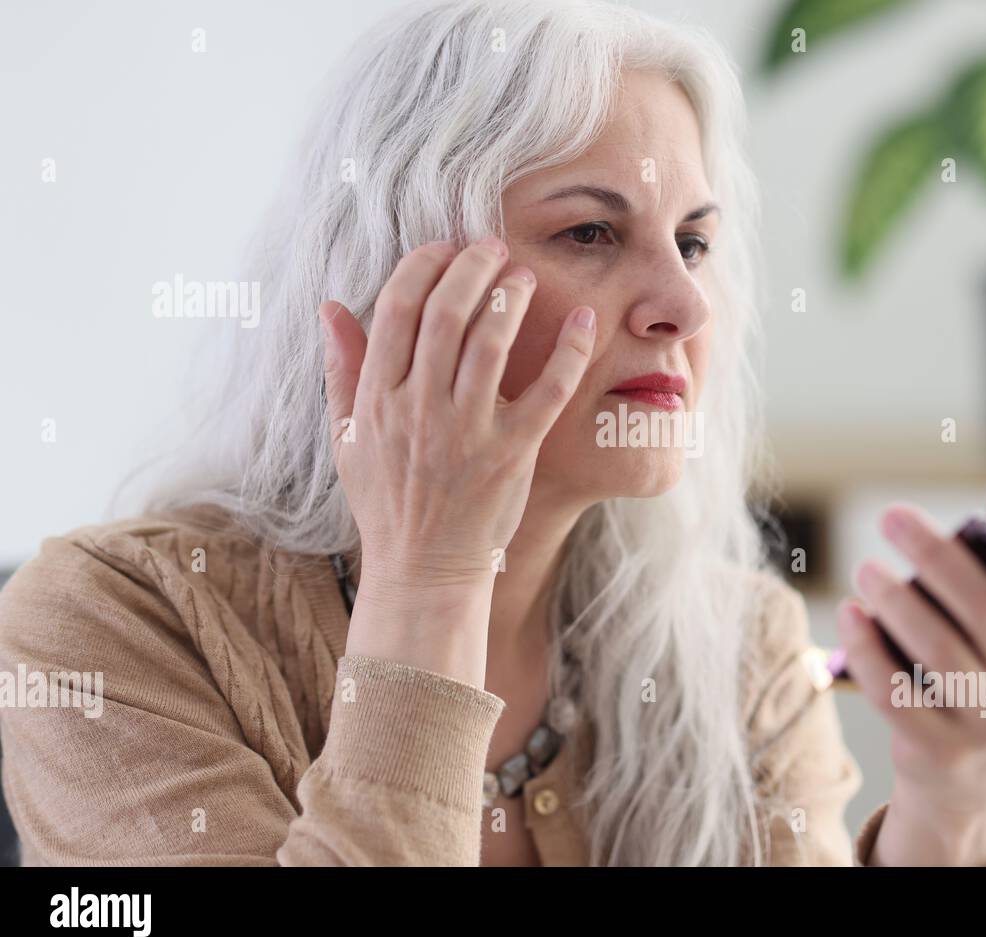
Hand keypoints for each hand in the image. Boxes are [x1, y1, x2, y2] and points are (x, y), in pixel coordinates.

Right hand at [319, 239, 595, 679]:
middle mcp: (419, 409)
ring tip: (524, 275)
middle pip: (445, 314)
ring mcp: (467, 432)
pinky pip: (547, 391)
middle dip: (469, 268)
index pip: (396, 309)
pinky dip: (569, 353)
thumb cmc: (387, 502)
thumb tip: (330, 307)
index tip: (443, 248)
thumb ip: (342, 370)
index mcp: (378, 399)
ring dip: (510, 297)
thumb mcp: (348, 437)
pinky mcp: (512, 453)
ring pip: (490, 343)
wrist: (423, 570)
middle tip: (492, 246)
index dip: (421, 267)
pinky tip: (584, 322)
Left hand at [835, 482, 985, 864]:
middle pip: (983, 608)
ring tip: (867, 568)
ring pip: (936, 649)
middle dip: (935, 555)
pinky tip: (851, 616)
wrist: (977, 780)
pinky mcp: (937, 749)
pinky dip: (868, 651)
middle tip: (893, 516)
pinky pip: (896, 693)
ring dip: (895, 601)